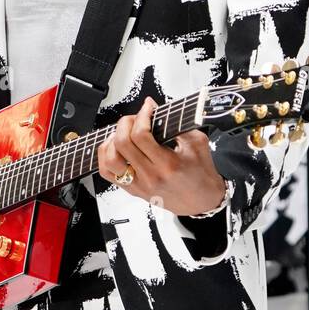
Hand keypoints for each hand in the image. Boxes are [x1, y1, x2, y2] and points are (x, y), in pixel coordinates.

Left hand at [97, 97, 227, 217]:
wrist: (202, 202)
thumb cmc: (201, 174)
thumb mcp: (197, 143)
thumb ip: (178, 123)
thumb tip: (156, 108)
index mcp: (168, 164)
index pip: (141, 135)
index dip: (142, 115)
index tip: (148, 108)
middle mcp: (150, 176)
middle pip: (122, 143)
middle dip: (126, 122)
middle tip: (136, 118)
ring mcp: (139, 185)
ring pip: (110, 159)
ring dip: (113, 139)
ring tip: (124, 132)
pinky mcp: (132, 189)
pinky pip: (107, 173)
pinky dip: (106, 155)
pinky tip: (115, 146)